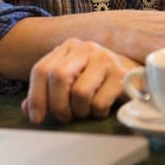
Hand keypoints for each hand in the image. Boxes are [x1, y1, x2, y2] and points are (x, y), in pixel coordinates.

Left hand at [22, 38, 137, 123]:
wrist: (137, 79)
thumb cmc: (99, 83)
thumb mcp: (71, 82)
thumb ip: (48, 92)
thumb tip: (27, 108)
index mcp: (69, 47)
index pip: (41, 69)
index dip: (35, 97)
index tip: (36, 118)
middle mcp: (86, 48)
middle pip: (57, 77)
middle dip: (57, 105)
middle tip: (64, 117)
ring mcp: (105, 59)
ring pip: (78, 93)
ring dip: (80, 111)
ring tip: (86, 110)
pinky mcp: (121, 75)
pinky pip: (98, 103)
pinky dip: (97, 113)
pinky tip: (102, 108)